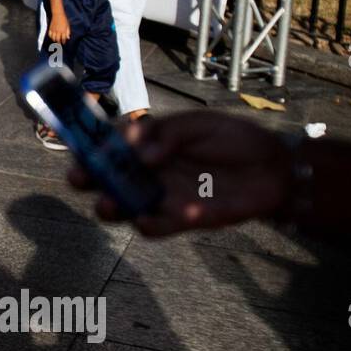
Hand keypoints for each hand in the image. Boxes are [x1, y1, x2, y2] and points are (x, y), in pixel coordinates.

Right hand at [47, 11, 70, 46]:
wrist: (58, 14)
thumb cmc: (64, 20)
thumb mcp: (68, 25)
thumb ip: (68, 32)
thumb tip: (68, 38)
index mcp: (63, 30)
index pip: (63, 38)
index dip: (63, 41)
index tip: (64, 43)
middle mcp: (58, 31)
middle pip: (58, 39)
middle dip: (59, 42)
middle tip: (59, 43)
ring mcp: (53, 30)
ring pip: (53, 38)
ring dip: (54, 40)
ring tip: (56, 40)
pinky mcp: (50, 28)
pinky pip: (49, 35)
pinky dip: (51, 37)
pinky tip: (52, 37)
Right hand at [66, 111, 292, 236]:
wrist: (272, 168)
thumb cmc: (232, 139)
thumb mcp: (198, 124)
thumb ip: (167, 135)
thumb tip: (140, 152)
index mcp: (146, 145)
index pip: (107, 144)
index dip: (87, 145)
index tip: (78, 145)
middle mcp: (146, 172)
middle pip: (104, 179)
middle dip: (86, 179)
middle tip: (80, 178)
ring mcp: (160, 197)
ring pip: (121, 208)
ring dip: (111, 206)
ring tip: (111, 204)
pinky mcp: (180, 220)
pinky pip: (158, 227)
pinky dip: (160, 223)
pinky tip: (180, 210)